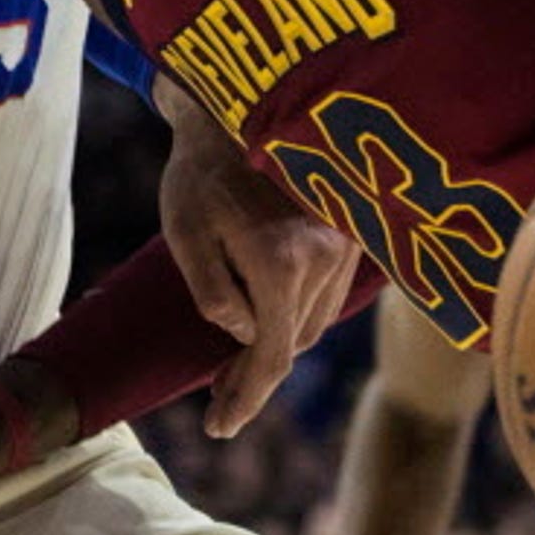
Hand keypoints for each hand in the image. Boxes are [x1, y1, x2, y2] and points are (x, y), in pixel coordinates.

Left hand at [157, 78, 361, 437]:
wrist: (239, 105)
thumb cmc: (201, 170)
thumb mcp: (185, 231)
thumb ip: (213, 291)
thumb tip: (241, 334)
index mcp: (281, 263)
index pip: (271, 356)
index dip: (245, 398)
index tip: (217, 429)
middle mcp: (324, 259)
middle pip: (295, 344)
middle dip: (255, 379)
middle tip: (217, 401)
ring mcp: (344, 245)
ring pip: (314, 323)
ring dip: (278, 350)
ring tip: (233, 369)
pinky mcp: (350, 233)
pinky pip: (327, 296)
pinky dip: (297, 319)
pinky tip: (266, 326)